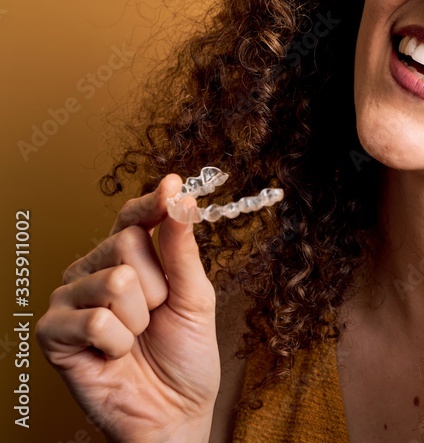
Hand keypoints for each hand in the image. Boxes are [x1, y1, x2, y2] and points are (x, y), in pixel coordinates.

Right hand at [37, 174, 220, 442]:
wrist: (175, 411)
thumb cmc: (186, 356)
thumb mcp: (196, 298)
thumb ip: (183, 250)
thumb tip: (180, 197)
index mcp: (129, 258)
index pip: (133, 217)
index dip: (152, 202)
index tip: (174, 186)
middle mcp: (93, 270)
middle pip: (126, 243)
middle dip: (158, 288)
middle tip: (157, 317)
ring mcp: (70, 299)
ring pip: (114, 280)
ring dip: (140, 319)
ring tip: (137, 338)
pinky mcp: (53, 333)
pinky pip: (95, 319)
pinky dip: (118, 343)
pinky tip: (115, 356)